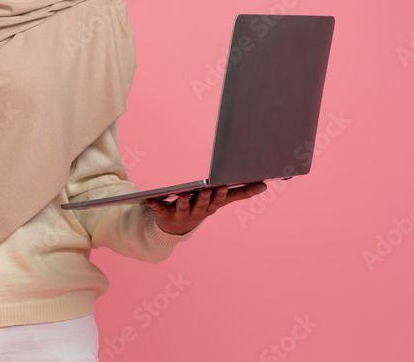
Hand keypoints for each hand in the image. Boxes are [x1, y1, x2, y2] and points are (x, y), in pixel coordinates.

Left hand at [146, 182, 267, 235]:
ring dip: (183, 202)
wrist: (177, 227)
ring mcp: (182, 214)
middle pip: (202, 204)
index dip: (221, 194)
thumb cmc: (202, 207)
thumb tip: (264, 185)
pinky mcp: (166, 214)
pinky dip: (155, 205)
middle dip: (205, 197)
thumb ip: (242, 192)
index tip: (223, 185)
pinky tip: (149, 200)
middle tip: (207, 189)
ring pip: (184, 207)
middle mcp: (198, 211)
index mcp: (211, 206)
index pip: (218, 200)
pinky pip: (160, 209)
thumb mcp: (220, 199)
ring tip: (182, 194)